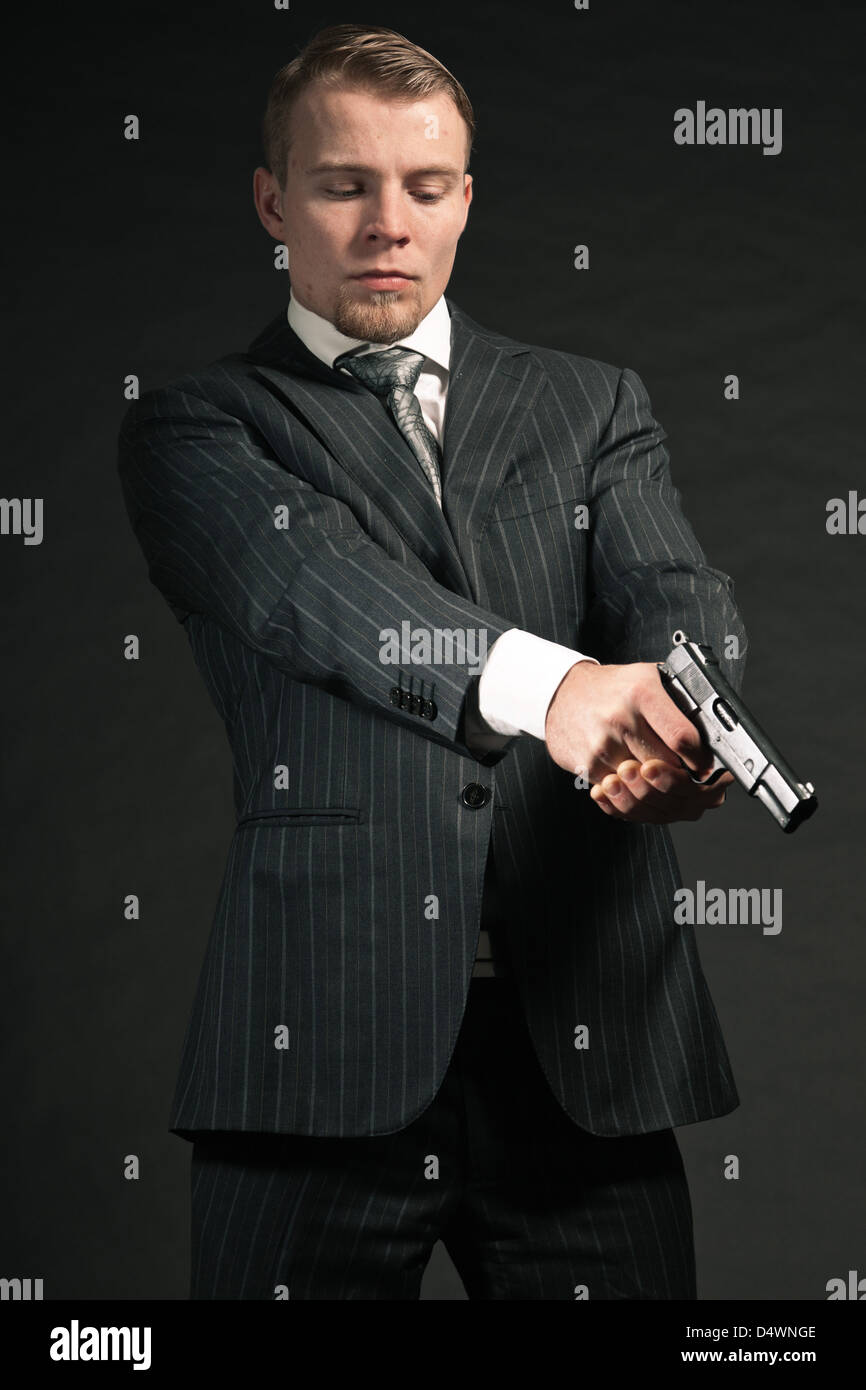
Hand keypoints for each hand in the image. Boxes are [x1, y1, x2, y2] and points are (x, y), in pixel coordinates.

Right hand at [544, 659, 732, 823]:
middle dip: (682, 777)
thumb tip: (714, 733)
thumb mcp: (649, 678)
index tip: (705, 765)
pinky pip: (623, 793)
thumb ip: (680, 701)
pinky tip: (638, 780)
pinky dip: (635, 792)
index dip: (700, 759)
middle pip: (667, 769)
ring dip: (658, 788)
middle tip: (688, 776)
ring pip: (646, 786)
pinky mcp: (588, 766)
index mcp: (643, 693)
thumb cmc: (612, 688)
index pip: (683, 739)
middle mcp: (621, 719)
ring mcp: (603, 745)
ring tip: (662, 779)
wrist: (562, 694)